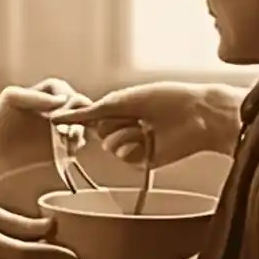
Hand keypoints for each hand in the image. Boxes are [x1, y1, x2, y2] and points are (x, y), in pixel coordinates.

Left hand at [0, 77, 90, 172]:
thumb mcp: (12, 98)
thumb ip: (37, 96)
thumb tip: (64, 101)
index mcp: (45, 95)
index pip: (64, 90)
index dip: (65, 96)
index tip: (62, 106)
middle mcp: (56, 111)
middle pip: (78, 106)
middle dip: (78, 112)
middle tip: (70, 121)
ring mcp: (61, 130)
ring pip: (81, 125)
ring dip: (80, 129)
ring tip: (69, 136)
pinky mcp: (61, 149)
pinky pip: (76, 145)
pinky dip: (75, 145)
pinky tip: (68, 147)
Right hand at [49, 81, 238, 166]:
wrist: (197, 116)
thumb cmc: (167, 99)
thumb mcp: (124, 99)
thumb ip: (92, 111)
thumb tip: (62, 115)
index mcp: (120, 108)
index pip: (90, 116)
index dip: (79, 117)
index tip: (62, 117)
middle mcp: (124, 126)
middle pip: (97, 130)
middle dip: (111, 121)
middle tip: (132, 114)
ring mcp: (133, 143)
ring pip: (108, 144)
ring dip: (124, 132)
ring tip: (146, 126)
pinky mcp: (141, 159)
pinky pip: (122, 156)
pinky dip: (133, 145)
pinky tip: (149, 139)